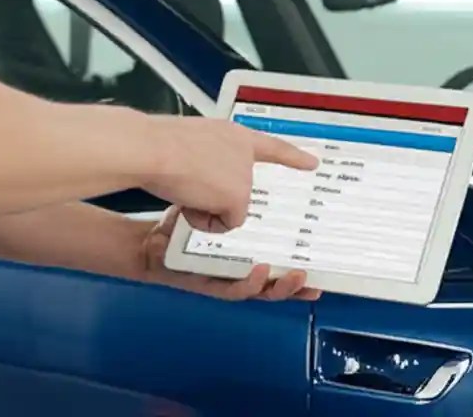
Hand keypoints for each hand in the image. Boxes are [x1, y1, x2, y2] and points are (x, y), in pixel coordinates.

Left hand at [138, 207, 322, 301]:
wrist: (145, 238)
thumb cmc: (178, 216)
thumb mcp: (214, 191)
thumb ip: (236, 191)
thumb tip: (255, 183)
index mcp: (245, 243)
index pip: (280, 251)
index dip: (302, 256)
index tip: (327, 262)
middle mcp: (237, 265)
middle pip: (276, 276)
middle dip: (299, 282)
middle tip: (317, 278)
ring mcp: (222, 276)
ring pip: (259, 289)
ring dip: (281, 287)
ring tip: (297, 278)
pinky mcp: (205, 284)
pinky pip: (231, 289)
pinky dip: (248, 283)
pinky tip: (260, 272)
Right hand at [141, 116, 318, 233]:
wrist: (153, 150)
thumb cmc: (158, 145)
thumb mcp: (194, 143)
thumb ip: (210, 157)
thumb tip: (206, 181)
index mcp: (235, 135)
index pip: (270, 145)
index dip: (293, 156)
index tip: (313, 163)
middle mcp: (245, 153)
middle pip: (239, 190)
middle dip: (216, 196)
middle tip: (190, 184)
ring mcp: (245, 176)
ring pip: (229, 209)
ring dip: (206, 207)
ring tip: (184, 187)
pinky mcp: (239, 198)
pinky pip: (224, 225)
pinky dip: (205, 221)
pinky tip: (189, 202)